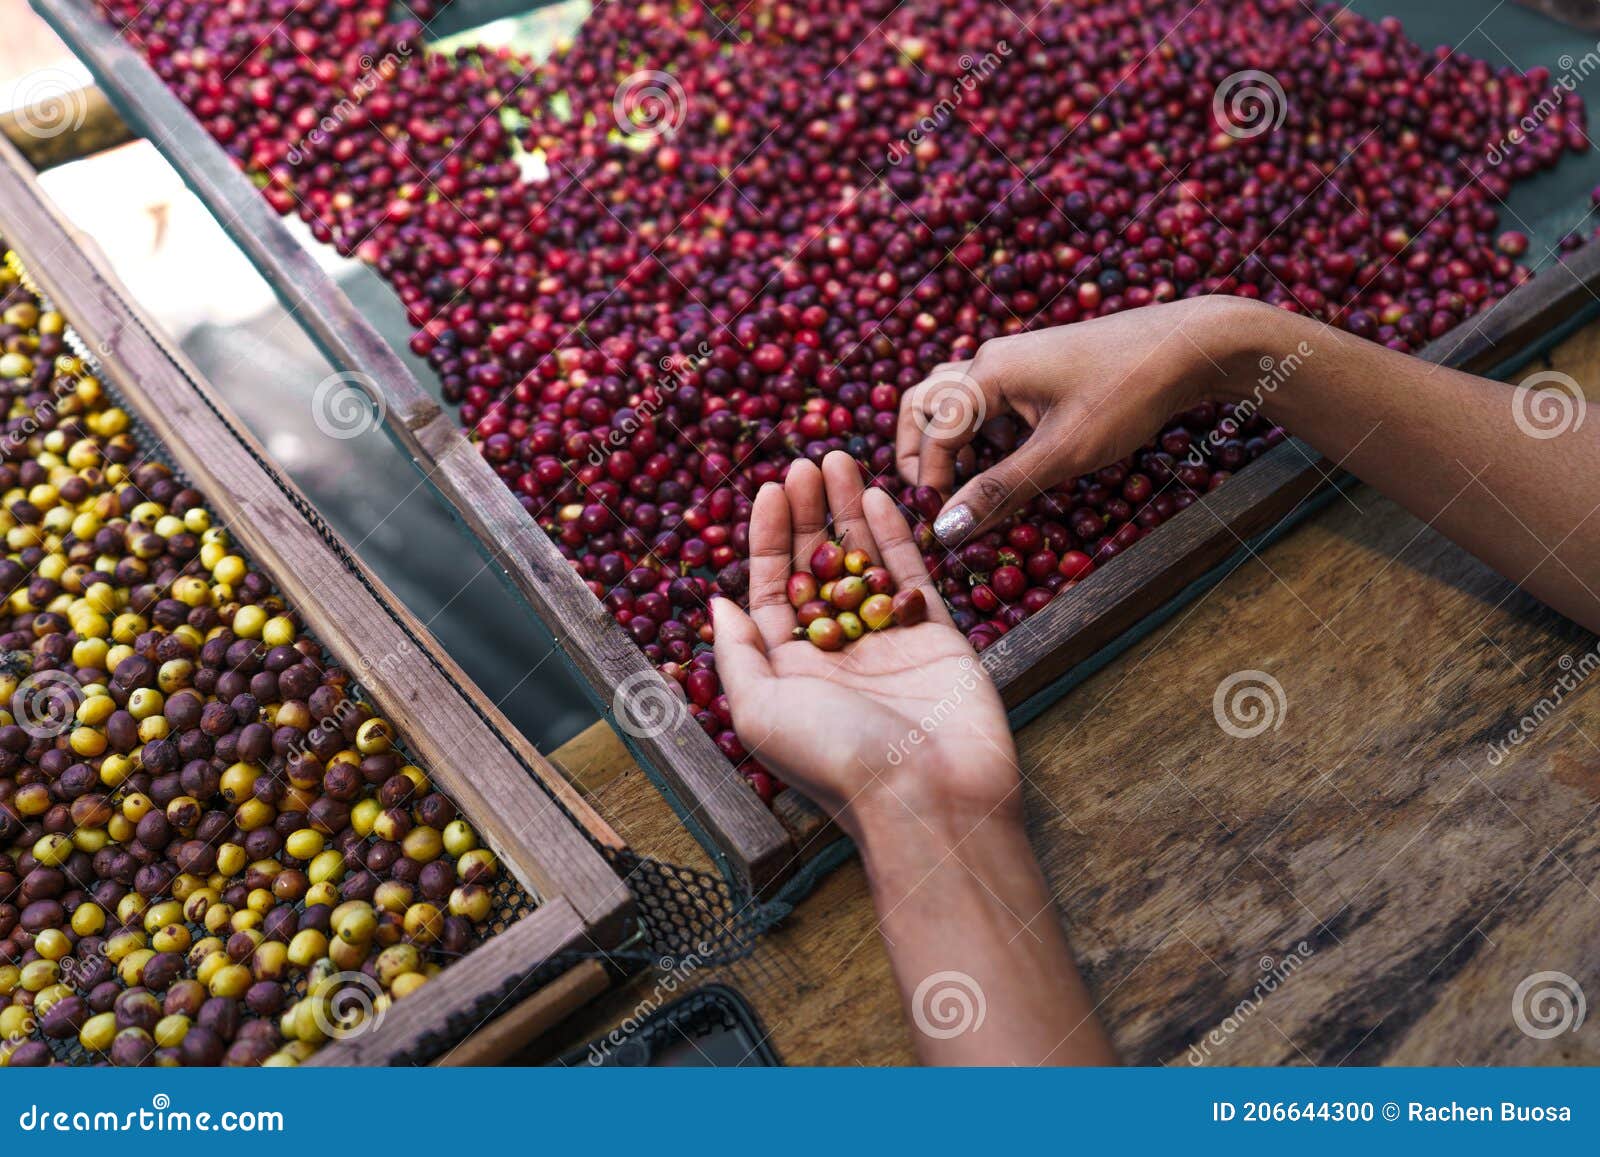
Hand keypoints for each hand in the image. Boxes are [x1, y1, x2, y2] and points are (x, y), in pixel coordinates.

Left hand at [713, 451, 1018, 839]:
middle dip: (811, 514)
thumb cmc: (836, 762)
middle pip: (818, 567)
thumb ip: (737, 653)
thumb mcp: (759, 711)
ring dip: (851, 511)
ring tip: (840, 460)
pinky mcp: (938, 639)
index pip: (773, 589)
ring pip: (865, 562)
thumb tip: (716, 603)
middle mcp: (838, 654)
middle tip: (807, 461)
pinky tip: (881, 497)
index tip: (771, 489)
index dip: (770, 538)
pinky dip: (897, 536)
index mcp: (791, 671)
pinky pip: (913, 577)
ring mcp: (890, 643)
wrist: (930, 799)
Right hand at [897, 296, 1272, 544]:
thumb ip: (1001, 490)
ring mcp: (1011, 361)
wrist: (1187, 346)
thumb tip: (947, 528)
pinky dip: (977, 434)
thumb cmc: (1128, 394)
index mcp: (988, 373)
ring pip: (950, 399)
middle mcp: (989, 360)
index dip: (928, 484)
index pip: (934, 433)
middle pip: (923, 404)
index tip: (941, 526)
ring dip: (945, 442)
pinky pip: (983, 401)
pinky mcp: (1033, 370)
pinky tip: (1002, 462)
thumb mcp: (1064, 452)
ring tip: (961, 485)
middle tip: (932, 499)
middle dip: (917, 454)